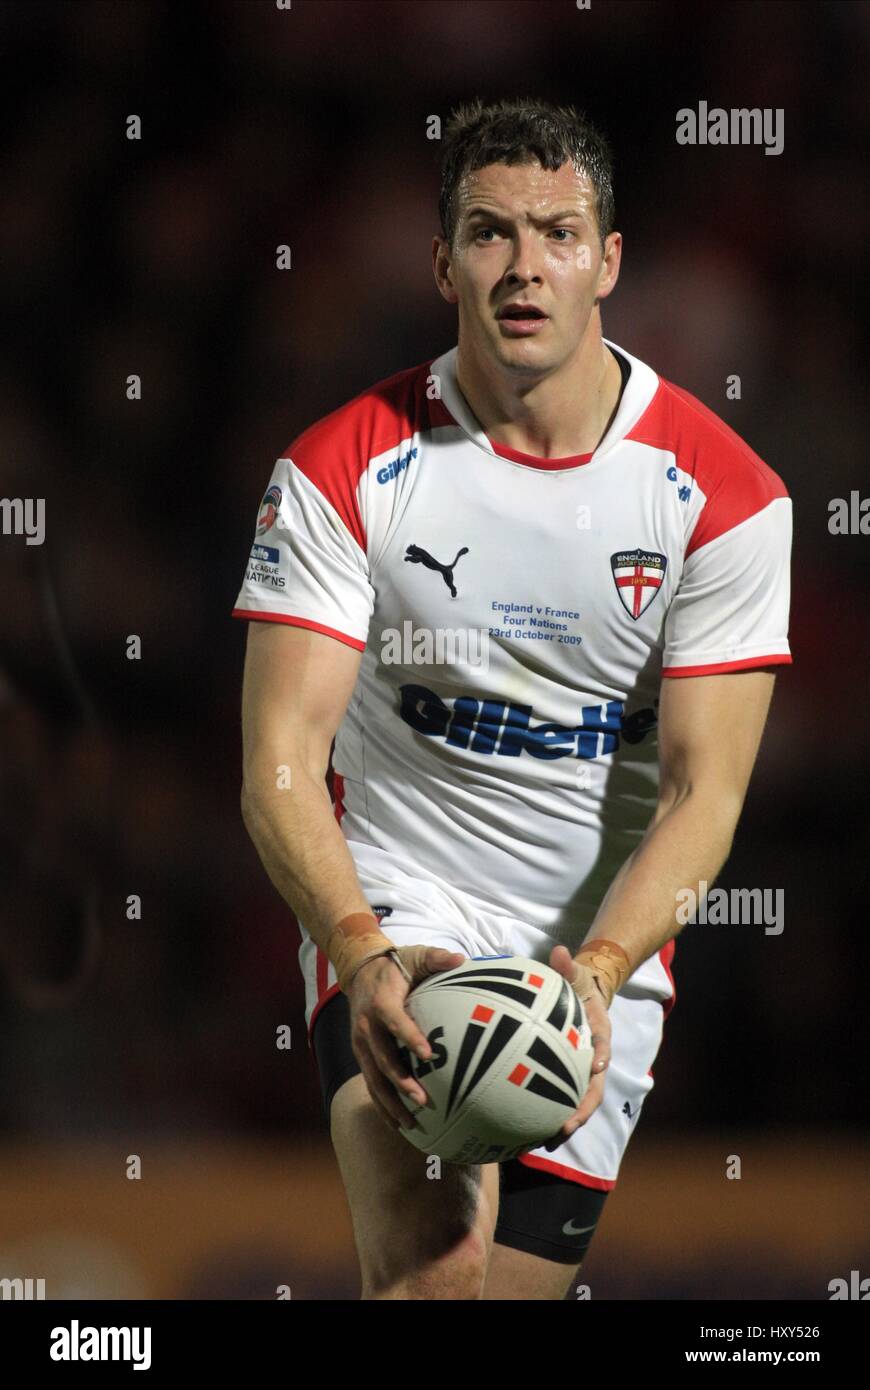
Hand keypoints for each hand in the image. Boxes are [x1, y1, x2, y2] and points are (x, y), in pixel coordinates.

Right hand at [347, 945, 465, 1134]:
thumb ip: (435, 958)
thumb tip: (459, 959)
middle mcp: (366, 1027)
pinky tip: (398, 1125)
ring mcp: (361, 1045)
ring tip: (411, 1124)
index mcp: (381, 1003)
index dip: (410, 1036)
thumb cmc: (395, 965)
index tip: (429, 1053)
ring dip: (390, 1103)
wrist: (359, 970)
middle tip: (423, 1100)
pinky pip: (370, 1084)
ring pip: (373, 1079)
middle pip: (382, 1059)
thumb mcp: (414, 955)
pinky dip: (382, 1106)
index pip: (395, 1022)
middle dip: (401, 1082)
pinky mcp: (361, 1056)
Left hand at [519, 943, 611, 1155]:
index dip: (602, 1055)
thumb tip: (559, 951)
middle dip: (581, 1111)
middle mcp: (594, 1058)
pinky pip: (557, 1099)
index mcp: (599, 1032)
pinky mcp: (565, 1078)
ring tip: (544, 1143)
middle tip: (565, 1128)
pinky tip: (524, 1132)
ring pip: (576, 1101)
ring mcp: (580, 1071)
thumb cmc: (577, 984)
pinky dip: (545, 1115)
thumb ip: (567, 966)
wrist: (583, 997)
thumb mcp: (574, 972)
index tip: (598, 1066)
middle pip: (592, 1089)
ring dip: (564, 1123)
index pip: (604, 1044)